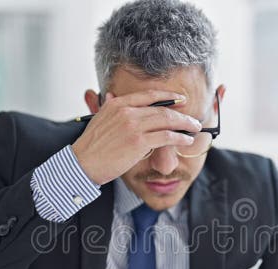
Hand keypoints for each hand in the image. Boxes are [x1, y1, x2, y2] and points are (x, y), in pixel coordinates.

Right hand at [71, 90, 201, 184]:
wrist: (82, 163)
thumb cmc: (91, 147)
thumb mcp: (98, 119)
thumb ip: (108, 107)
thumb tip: (110, 95)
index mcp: (117, 104)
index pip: (149, 95)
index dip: (168, 96)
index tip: (181, 99)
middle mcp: (127, 111)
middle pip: (162, 109)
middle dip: (181, 114)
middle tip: (193, 119)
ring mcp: (133, 126)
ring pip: (167, 120)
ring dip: (184, 124)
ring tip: (195, 128)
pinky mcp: (138, 142)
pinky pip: (166, 136)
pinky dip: (179, 137)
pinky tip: (186, 140)